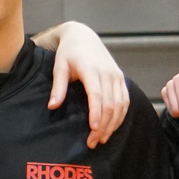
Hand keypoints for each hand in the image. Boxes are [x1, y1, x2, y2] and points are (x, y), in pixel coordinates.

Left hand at [45, 23, 129, 147]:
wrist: (83, 36)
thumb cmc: (68, 53)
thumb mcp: (59, 67)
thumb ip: (58, 87)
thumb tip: (52, 106)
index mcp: (92, 70)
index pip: (97, 96)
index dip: (96, 114)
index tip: (93, 130)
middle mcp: (108, 73)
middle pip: (110, 104)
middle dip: (103, 125)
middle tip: (93, 142)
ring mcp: (116, 76)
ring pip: (120, 104)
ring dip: (113, 123)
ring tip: (102, 139)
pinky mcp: (120, 78)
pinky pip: (125, 100)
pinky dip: (120, 115)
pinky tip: (112, 127)